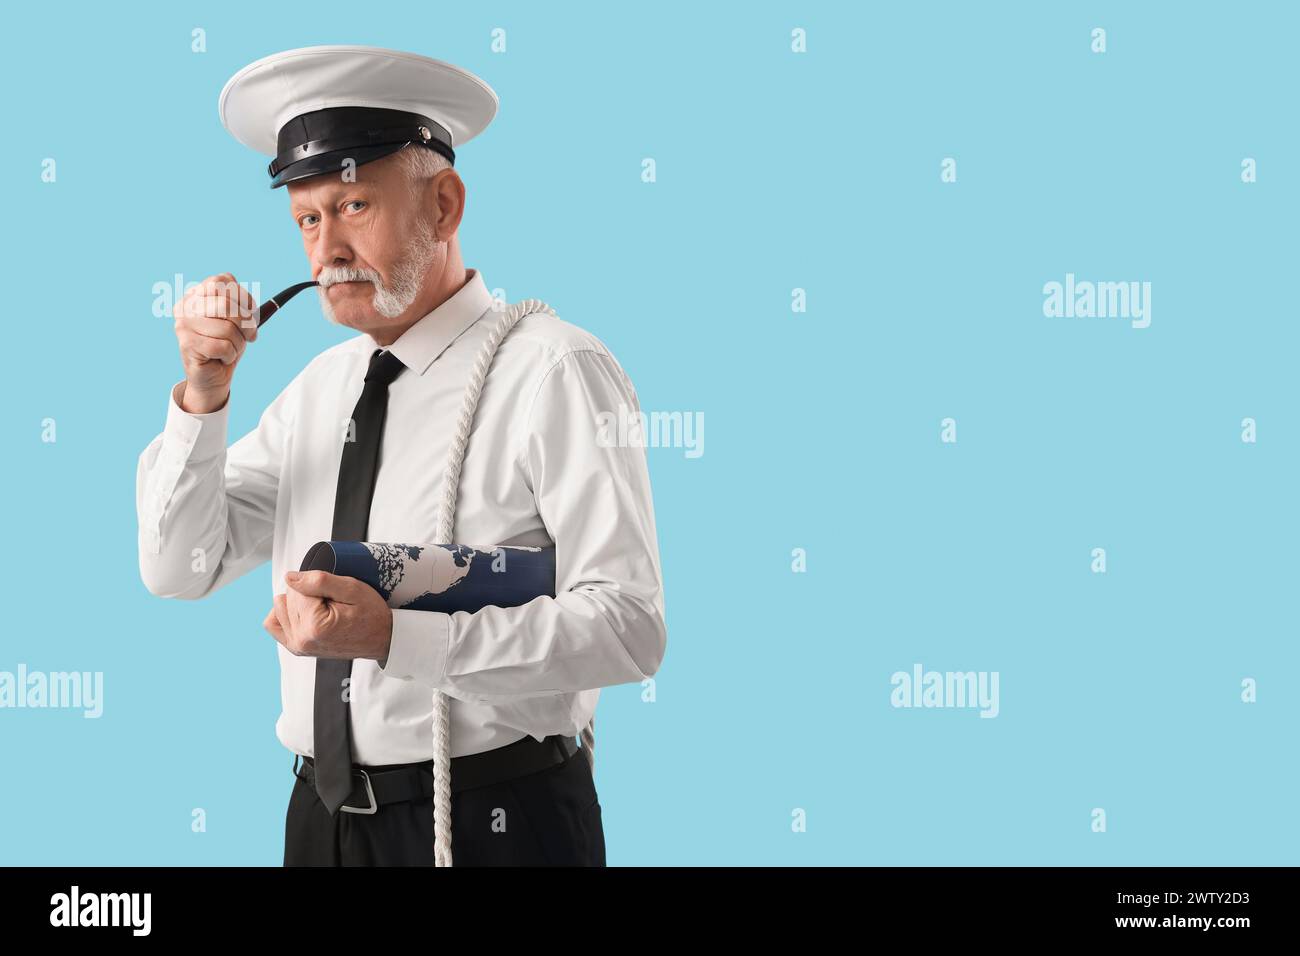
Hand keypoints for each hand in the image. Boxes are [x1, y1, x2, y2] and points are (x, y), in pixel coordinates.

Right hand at [173, 272, 258, 412]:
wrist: (213, 375)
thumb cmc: (226, 344)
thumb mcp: (239, 321)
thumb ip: (243, 306)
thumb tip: (254, 309)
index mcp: (197, 293)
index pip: (222, 281)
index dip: (244, 299)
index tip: (252, 315)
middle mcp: (186, 305)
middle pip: (226, 304)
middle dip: (246, 324)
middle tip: (249, 336)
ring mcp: (183, 324)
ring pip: (226, 328)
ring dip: (238, 343)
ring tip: (230, 349)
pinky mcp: (186, 344)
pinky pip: (222, 346)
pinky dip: (230, 355)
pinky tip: (222, 357)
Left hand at [263, 570, 393, 662]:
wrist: (382, 638)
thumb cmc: (372, 616)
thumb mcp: (352, 589)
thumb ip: (319, 581)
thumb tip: (290, 577)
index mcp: (314, 627)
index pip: (297, 588)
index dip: (317, 584)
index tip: (334, 594)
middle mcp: (302, 640)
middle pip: (288, 597)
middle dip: (308, 593)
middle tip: (332, 601)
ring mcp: (298, 646)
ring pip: (280, 607)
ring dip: (297, 601)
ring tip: (321, 606)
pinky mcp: (297, 648)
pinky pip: (275, 624)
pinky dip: (285, 612)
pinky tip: (303, 611)